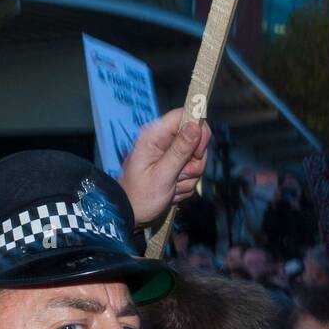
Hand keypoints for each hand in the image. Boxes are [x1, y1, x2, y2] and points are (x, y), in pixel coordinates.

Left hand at [117, 108, 210, 227]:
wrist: (130, 213)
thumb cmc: (139, 196)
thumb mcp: (161, 175)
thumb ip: (180, 150)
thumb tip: (195, 125)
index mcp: (155, 135)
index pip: (184, 115)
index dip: (198, 130)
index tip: (198, 152)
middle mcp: (163, 140)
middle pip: (196, 139)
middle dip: (194, 162)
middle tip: (179, 176)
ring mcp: (169, 154)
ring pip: (196, 158)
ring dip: (189, 177)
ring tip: (172, 186)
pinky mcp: (174, 166)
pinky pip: (192, 171)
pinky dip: (185, 184)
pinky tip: (172, 190)